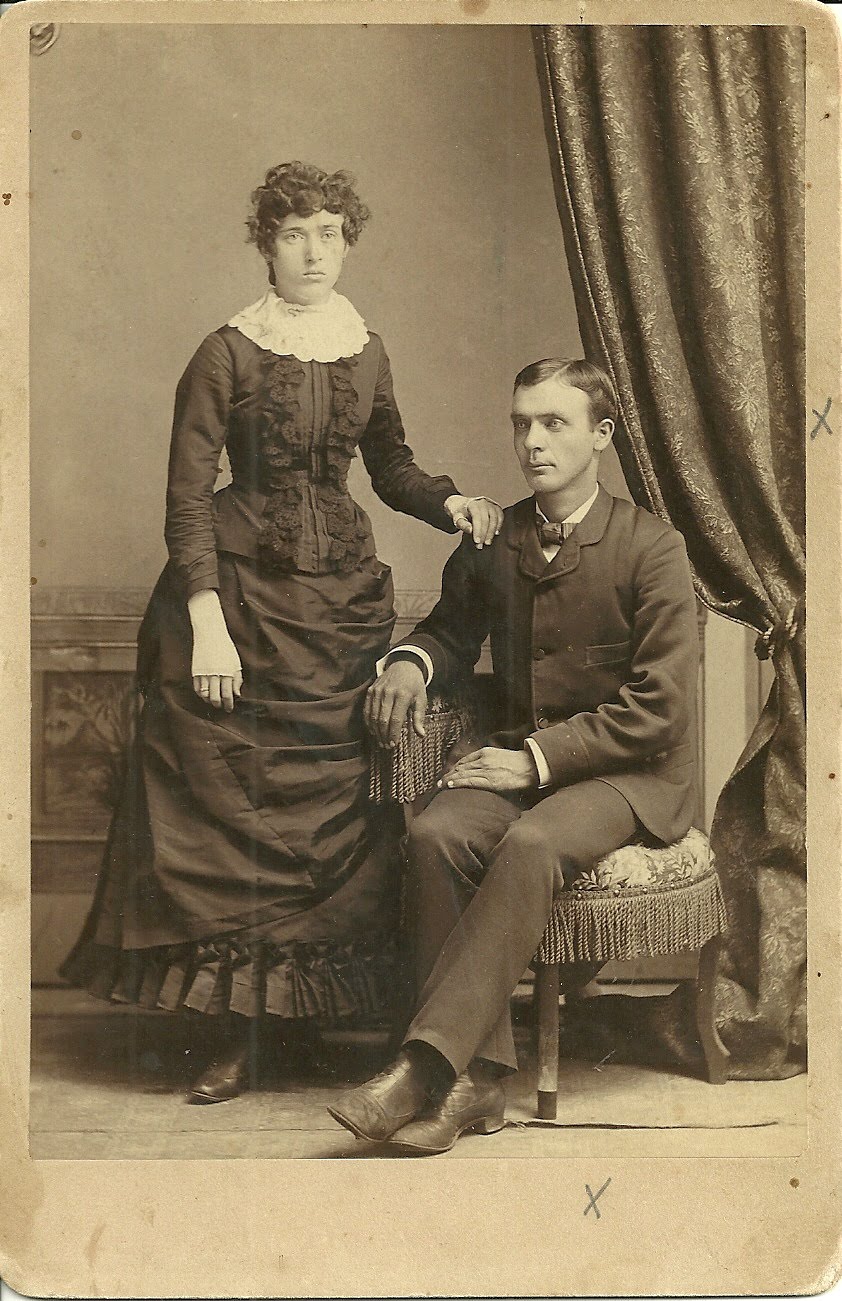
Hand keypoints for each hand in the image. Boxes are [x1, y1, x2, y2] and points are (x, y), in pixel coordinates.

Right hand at [188, 590, 242, 712]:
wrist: (210, 634)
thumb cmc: (225, 648)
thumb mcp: (236, 662)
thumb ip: (237, 679)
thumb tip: (237, 694)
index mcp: (227, 672)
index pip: (228, 694)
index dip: (229, 704)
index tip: (229, 709)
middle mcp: (215, 674)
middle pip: (215, 697)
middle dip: (218, 705)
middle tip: (221, 707)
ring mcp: (203, 673)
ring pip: (204, 694)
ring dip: (209, 701)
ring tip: (213, 702)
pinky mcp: (195, 671)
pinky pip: (196, 688)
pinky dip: (200, 694)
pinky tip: (205, 695)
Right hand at [364, 661, 426, 749]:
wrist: (403, 664)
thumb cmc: (414, 685)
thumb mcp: (421, 699)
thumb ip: (419, 717)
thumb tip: (421, 735)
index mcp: (403, 695)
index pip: (396, 719)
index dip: (393, 734)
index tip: (394, 744)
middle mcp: (389, 692)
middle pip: (383, 719)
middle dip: (384, 735)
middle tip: (386, 746)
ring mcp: (378, 691)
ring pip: (373, 716)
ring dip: (376, 731)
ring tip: (380, 741)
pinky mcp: (371, 690)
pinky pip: (367, 709)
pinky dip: (368, 722)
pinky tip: (373, 730)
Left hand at [437, 747, 537, 792]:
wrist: (531, 766)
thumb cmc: (518, 763)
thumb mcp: (499, 756)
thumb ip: (488, 760)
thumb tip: (479, 768)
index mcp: (485, 752)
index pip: (464, 760)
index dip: (455, 768)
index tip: (449, 773)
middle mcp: (483, 759)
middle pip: (461, 767)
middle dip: (449, 774)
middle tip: (440, 781)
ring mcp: (486, 770)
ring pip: (462, 774)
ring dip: (450, 779)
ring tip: (441, 785)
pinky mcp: (490, 781)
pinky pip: (470, 781)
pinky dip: (458, 783)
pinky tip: (450, 785)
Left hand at [445, 495, 503, 547]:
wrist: (463, 504)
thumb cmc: (460, 513)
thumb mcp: (457, 518)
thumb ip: (463, 524)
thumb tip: (471, 531)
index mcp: (472, 504)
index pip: (477, 518)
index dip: (478, 530)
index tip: (477, 542)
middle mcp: (483, 502)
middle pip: (487, 519)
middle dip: (485, 534)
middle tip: (481, 545)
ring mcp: (490, 504)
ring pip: (495, 518)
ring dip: (492, 531)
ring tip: (488, 542)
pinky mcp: (496, 507)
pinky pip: (500, 516)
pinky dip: (499, 525)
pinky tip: (496, 533)